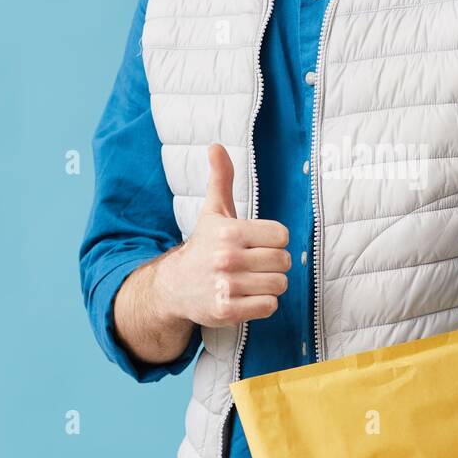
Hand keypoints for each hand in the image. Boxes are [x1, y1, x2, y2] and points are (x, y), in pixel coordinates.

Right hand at [156, 143, 290, 328]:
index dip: (274, 241)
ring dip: (270, 285)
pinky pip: (268, 307)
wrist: (174, 286)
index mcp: (230, 231)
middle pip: (283, 262)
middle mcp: (227, 258)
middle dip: (274, 264)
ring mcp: (226, 286)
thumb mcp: (213, 211)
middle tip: (256, 264)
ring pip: (279, 285)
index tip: (260, 243)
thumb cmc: (203, 246)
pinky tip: (248, 297)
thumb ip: (221, 179)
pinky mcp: (226, 311)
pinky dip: (263, 304)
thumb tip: (216, 146)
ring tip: (252, 281)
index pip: (282, 236)